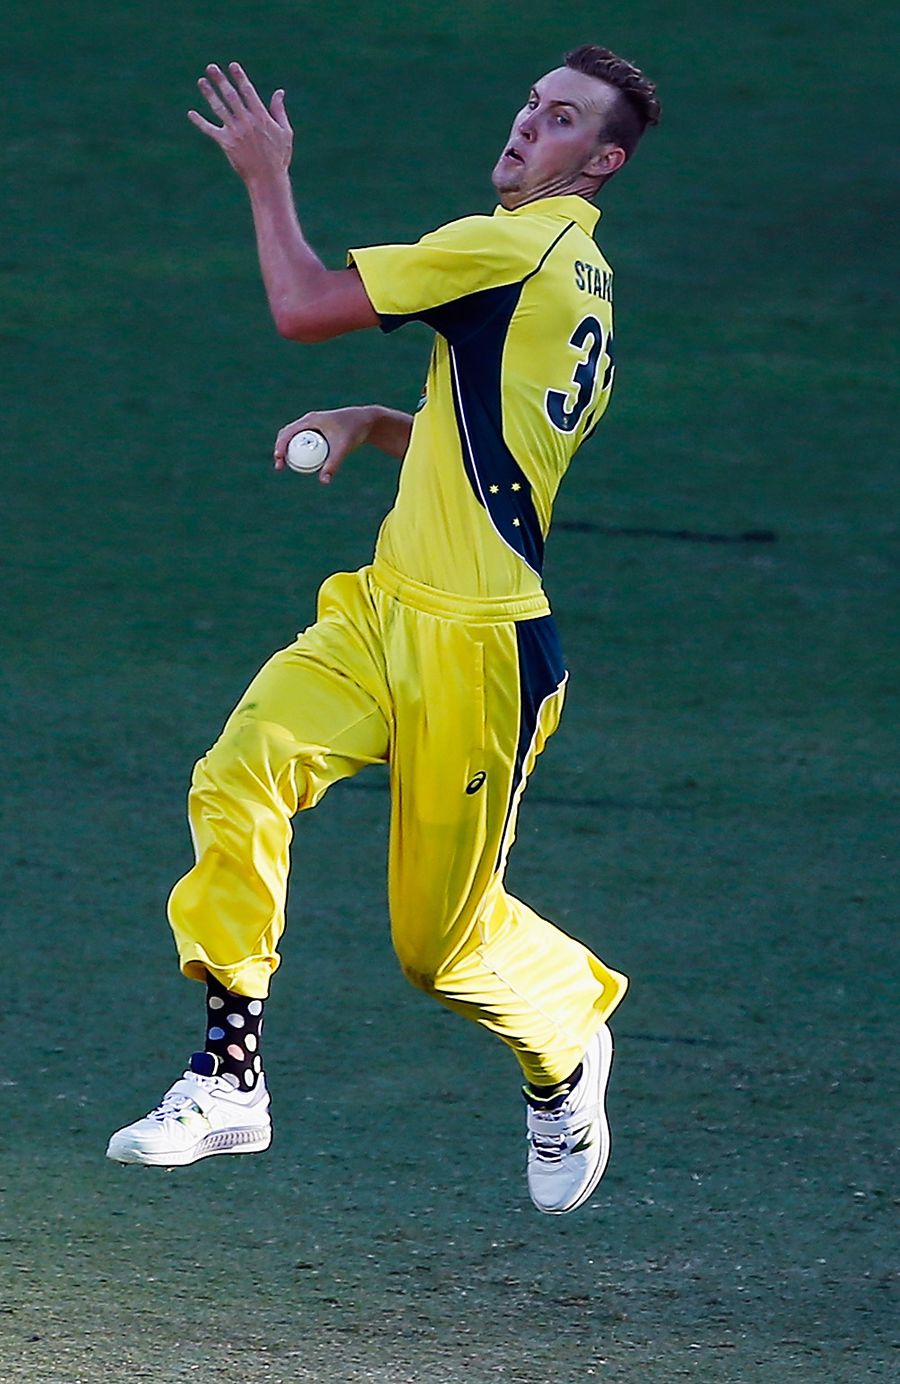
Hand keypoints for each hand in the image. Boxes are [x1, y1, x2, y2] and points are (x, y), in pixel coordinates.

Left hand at [188, 62, 291, 185]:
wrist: (267, 179)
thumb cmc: (279, 157)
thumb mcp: (285, 132)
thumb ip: (279, 111)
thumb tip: (279, 92)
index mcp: (261, 117)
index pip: (248, 92)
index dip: (240, 77)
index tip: (232, 66)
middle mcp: (246, 122)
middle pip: (231, 96)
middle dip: (221, 81)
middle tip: (211, 67)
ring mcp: (235, 132)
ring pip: (219, 109)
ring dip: (209, 94)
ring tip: (201, 81)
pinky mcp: (226, 143)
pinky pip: (210, 130)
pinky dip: (200, 122)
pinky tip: (190, 113)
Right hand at [274, 407, 377, 484]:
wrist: (367, 422)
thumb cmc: (355, 431)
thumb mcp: (343, 448)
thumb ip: (333, 464)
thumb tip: (323, 482)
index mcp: (311, 420)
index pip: (288, 432)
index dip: (280, 446)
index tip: (279, 460)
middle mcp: (309, 421)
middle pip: (287, 435)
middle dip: (280, 450)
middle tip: (279, 467)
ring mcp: (313, 425)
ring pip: (293, 438)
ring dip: (287, 451)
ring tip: (285, 466)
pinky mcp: (318, 431)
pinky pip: (303, 441)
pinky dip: (298, 451)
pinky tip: (300, 464)